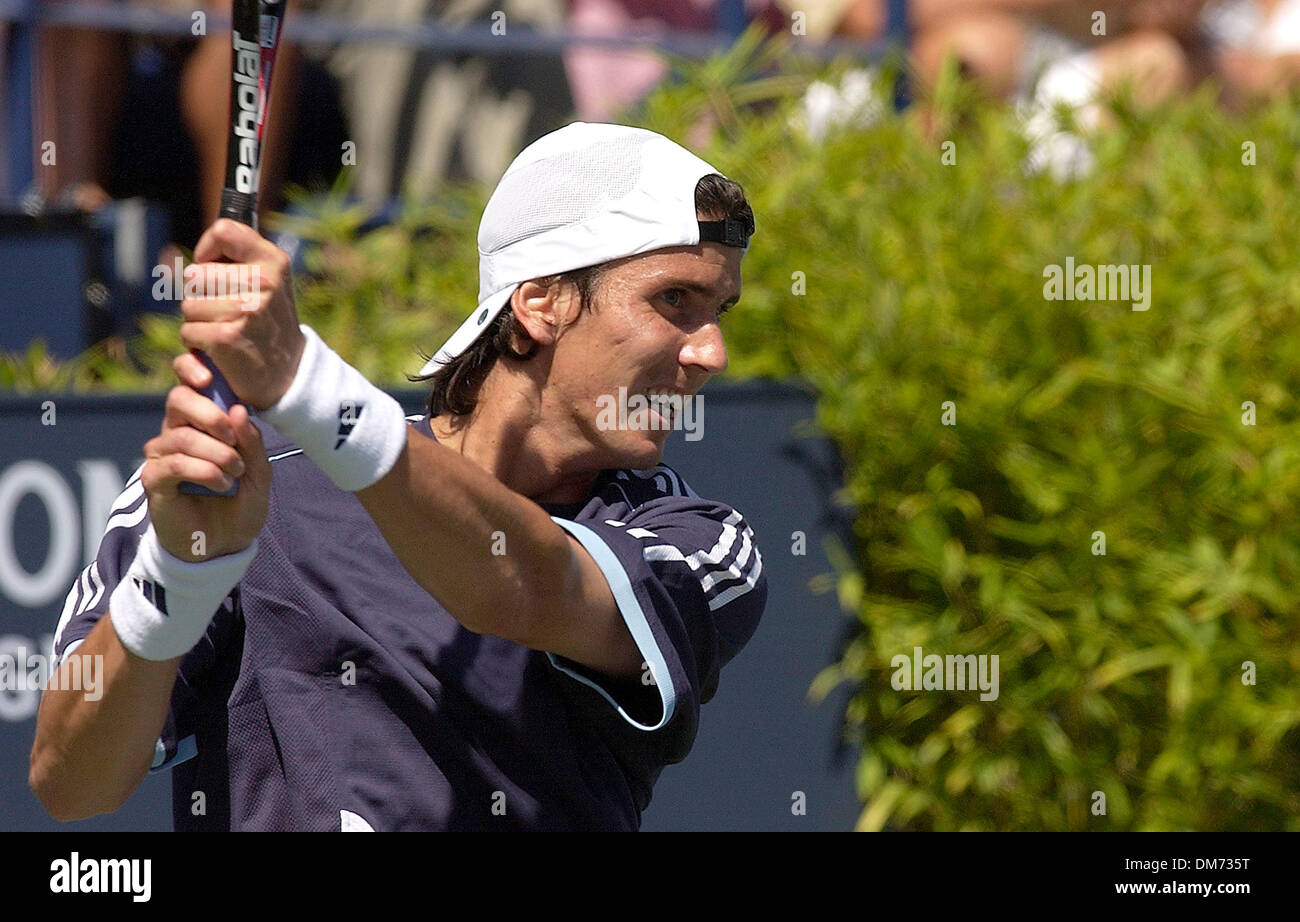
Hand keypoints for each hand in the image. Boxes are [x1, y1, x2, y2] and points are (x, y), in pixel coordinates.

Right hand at [141, 353, 271, 561]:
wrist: (226, 544)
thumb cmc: (241, 503)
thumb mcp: (259, 472)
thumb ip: (251, 442)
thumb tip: (238, 409)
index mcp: (202, 422)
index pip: (188, 382)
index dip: (192, 369)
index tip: (210, 377)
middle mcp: (177, 432)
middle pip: (179, 399)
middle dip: (210, 414)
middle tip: (234, 441)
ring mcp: (162, 455)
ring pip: (181, 435)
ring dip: (217, 454)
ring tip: (235, 473)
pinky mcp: (154, 480)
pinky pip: (174, 463)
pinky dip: (203, 471)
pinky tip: (221, 484)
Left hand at [179, 218, 305, 410]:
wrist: (288, 373)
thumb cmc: (268, 321)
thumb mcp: (269, 280)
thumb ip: (239, 256)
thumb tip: (201, 249)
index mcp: (273, 261)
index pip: (224, 231)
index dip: (208, 249)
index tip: (214, 266)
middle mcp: (263, 282)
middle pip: (195, 274)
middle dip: (201, 295)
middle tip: (228, 310)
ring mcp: (245, 310)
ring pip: (188, 305)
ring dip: (199, 321)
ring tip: (227, 329)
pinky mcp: (226, 337)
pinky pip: (188, 331)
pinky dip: (198, 343)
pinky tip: (222, 347)